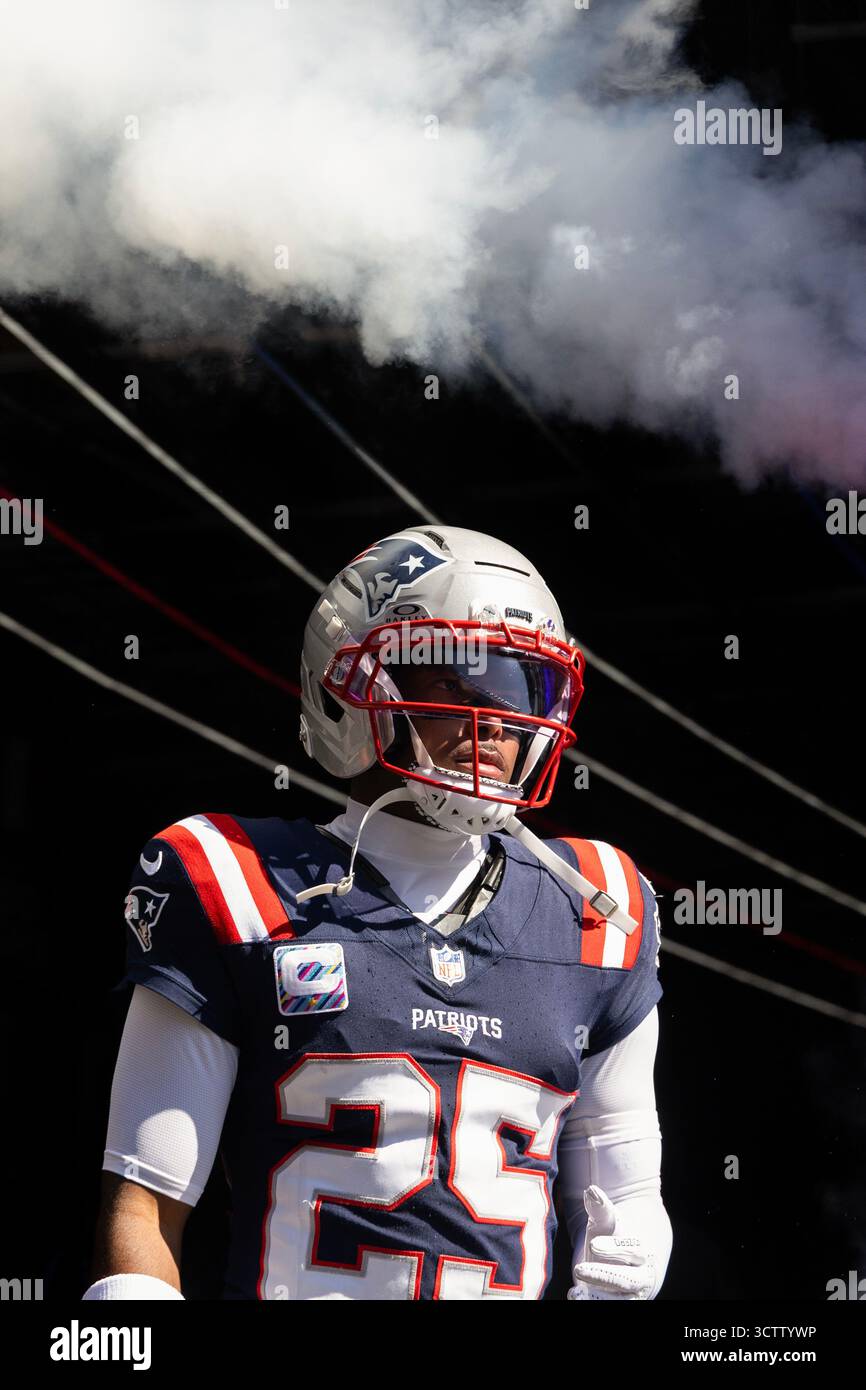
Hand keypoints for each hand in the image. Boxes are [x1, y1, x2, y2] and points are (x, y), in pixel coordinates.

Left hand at [567, 1185, 655, 1300]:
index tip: (593, 1243)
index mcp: (641, 1251)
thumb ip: (600, 1207)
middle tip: (578, 1269)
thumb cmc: (613, 1235)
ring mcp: (630, 1295)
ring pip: (621, 1300)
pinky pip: (609, 1306)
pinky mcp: (618, 1303)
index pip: (633, 1250)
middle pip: (629, 1280)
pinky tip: (575, 1295)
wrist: (626, 1259)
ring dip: (599, 1298)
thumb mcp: (607, 1220)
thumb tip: (591, 1190)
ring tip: (575, 1292)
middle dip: (604, 1276)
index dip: (614, 1248)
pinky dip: (594, 1303)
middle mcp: (641, 1277)